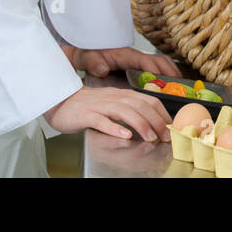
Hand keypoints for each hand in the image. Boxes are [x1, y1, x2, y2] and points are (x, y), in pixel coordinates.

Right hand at [43, 85, 172, 141]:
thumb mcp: (113, 104)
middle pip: (140, 105)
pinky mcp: (86, 115)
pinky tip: (125, 135)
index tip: (171, 128)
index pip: (148, 100)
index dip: (162, 113)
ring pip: (124, 111)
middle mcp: (114, 97)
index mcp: (123, 94)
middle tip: (164, 136)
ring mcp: (100, 105)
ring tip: (150, 137)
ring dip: (140, 124)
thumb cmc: (89, 106)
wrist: (60, 101)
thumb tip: (153, 123)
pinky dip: (115, 128)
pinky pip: (102, 121)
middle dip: (155, 121)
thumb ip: (130, 110)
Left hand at [60, 45, 178, 78]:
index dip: (159, 71)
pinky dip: (165, 73)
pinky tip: (168, 85)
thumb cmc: (86, 54)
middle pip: (160, 60)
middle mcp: (135, 56)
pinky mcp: (136, 64)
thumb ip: (93, 62)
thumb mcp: (86, 58)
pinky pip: (156, 66)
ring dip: (171, 72)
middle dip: (172, 71)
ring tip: (179, 87)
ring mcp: (137, 59)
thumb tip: (102, 68)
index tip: (169, 81)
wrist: (83, 48)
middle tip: (181, 86)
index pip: (148, 62)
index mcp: (126, 55)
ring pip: (160, 62)